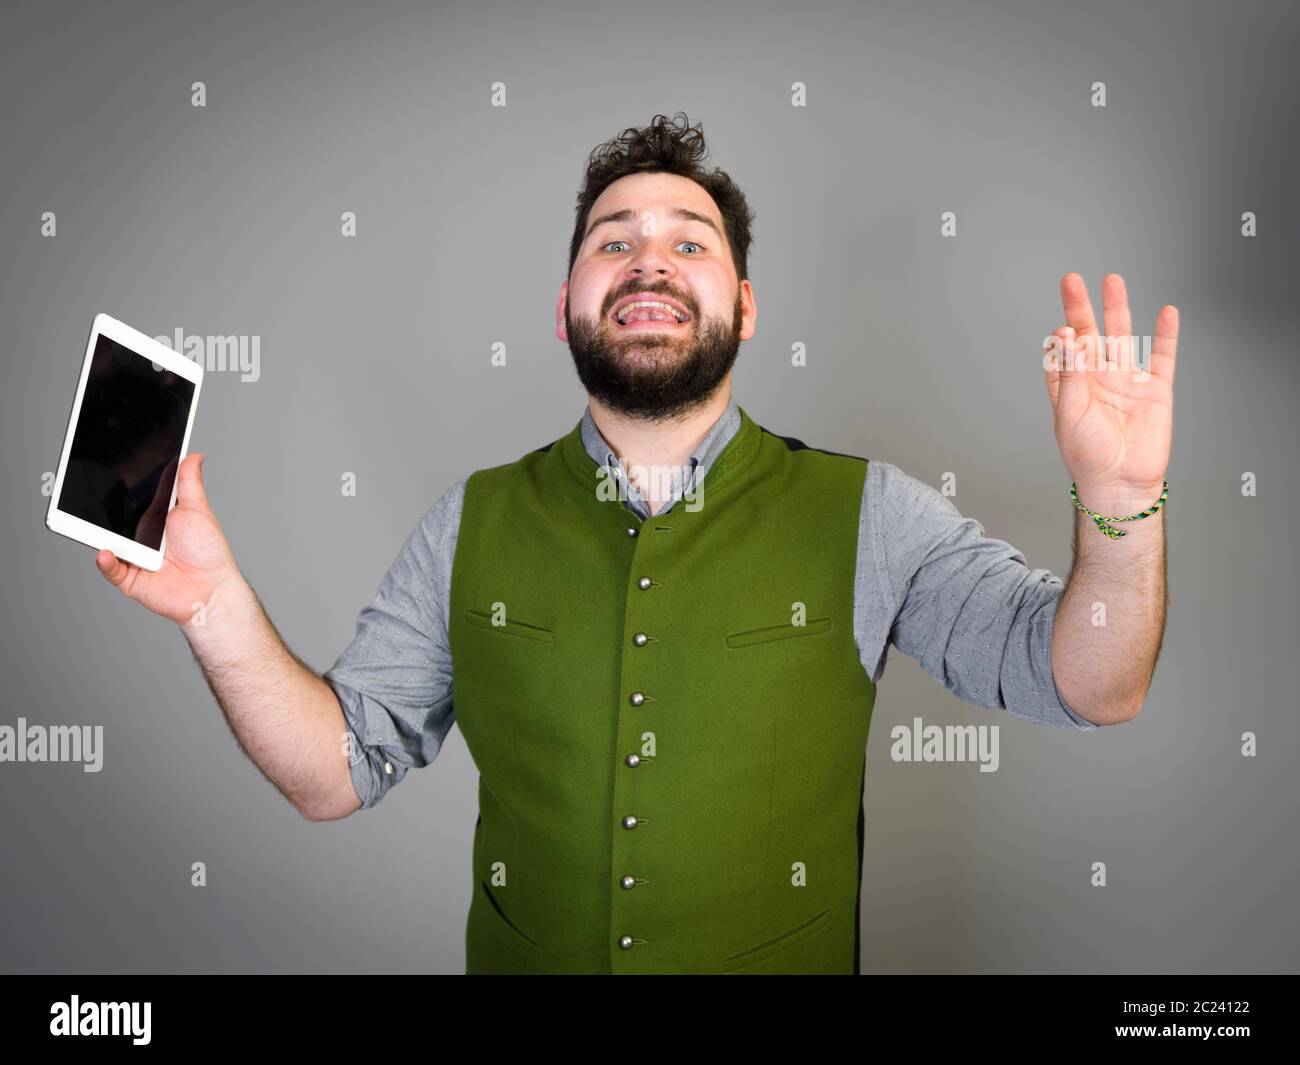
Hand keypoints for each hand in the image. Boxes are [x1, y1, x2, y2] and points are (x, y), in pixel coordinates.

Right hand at [95, 453, 242, 625]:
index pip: (130, 499)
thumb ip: (189, 482)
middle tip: (85, 494)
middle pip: (112, 520)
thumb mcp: (197, 509)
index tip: (107, 467)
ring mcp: (133, 558)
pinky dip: (106, 562)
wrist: (214, 588)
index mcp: (153, 518)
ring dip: (100, 534)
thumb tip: (193, 454)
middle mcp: (140, 537)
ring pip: (107, 542)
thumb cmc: (208, 551)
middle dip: (99, 508)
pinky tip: (104, 552)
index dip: (119, 486)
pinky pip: (112, 570)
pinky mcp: (130, 579)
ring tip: (91, 522)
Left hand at [1044, 273, 1177, 507]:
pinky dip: (1165, 334)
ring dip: (1118, 309)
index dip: (1060, 339)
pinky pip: (1163, 356)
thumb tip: (1066, 336)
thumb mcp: (1070, 412)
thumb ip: (1071, 373)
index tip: (1061, 330)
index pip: (1062, 352)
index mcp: (1071, 386)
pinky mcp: (1155, 390)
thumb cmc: (1087, 454)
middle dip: (1081, 307)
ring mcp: (1127, 381)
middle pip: (1089, 334)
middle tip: (1072, 280)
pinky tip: (1166, 313)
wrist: (1120, 481)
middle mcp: (1097, 379)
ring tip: (1113, 281)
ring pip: (1124, 336)